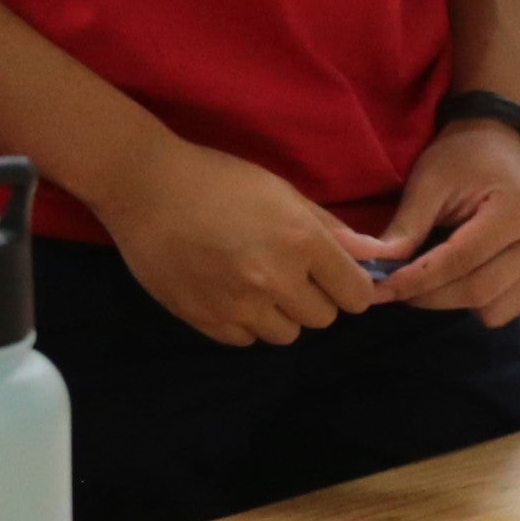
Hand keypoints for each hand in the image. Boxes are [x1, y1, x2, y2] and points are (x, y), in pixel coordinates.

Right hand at [106, 137, 394, 346]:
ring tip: (257, 284)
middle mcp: (275, 280)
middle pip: (322, 319)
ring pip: (285, 335)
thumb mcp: (282, 191)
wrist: (146, 187)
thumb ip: (330, 228)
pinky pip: (245, 340)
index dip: (352, 288)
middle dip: (314, 298)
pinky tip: (230, 294)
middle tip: (291, 274)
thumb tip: (373, 255)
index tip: (338, 279)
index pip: (355, 295)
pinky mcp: (204, 319)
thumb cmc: (218, 179)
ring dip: (280, 315)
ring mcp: (237, 305)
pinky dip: (244, 323)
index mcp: (301, 242)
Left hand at [367, 114, 519, 324]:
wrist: (498, 144)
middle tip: (394, 289)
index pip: (460, 261)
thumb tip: (373, 271)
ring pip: (491, 310)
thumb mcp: (428, 183)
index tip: (379, 289)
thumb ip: (405, 228)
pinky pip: (503, 311)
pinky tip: (461, 278)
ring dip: (452, 303)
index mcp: (517, 212)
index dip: (415, 280)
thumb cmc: (461, 158)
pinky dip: (475, 304)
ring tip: (430, 278)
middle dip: (429, 297)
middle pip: (477, 292)